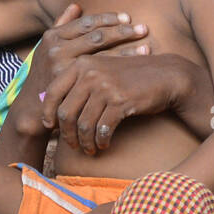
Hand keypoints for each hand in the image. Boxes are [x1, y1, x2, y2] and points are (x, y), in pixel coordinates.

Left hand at [34, 5, 208, 153]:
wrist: (166, 76)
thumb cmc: (130, 78)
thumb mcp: (102, 72)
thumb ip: (78, 84)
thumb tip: (54, 110)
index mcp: (81, 64)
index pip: (53, 91)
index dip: (47, 112)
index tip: (50, 126)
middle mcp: (90, 73)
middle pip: (65, 112)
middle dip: (67, 134)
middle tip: (73, 145)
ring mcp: (105, 87)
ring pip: (83, 124)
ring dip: (85, 142)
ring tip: (90, 149)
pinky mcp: (120, 101)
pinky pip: (102, 129)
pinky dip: (101, 141)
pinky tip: (104, 145)